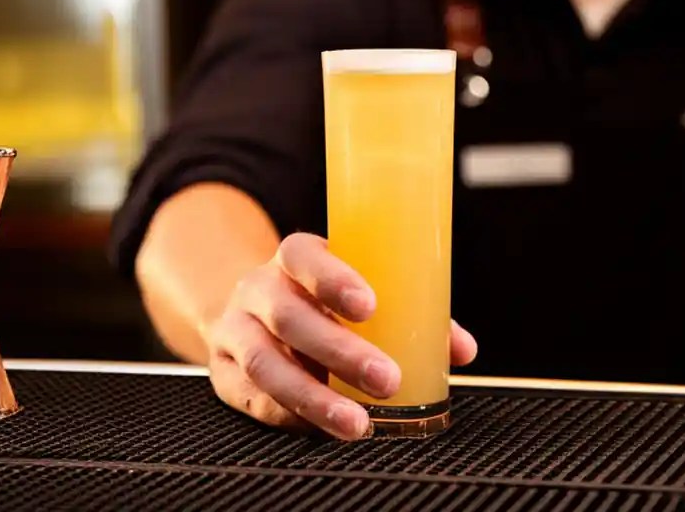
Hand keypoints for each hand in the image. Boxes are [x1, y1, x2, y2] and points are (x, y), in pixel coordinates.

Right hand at [205, 232, 478, 440]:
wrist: (251, 311)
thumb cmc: (321, 302)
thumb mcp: (357, 292)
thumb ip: (411, 315)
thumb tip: (462, 350)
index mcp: (295, 259)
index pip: (304, 257)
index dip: (334, 279)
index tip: (370, 306)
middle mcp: (259, 289)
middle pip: (289, 317)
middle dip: (339, 352)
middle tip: (386, 379)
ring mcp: (235, 329)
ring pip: (264, 363)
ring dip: (313, 397)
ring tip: (357, 423)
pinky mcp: (223, 371)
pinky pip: (252, 396)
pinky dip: (289, 415)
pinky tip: (321, 427)